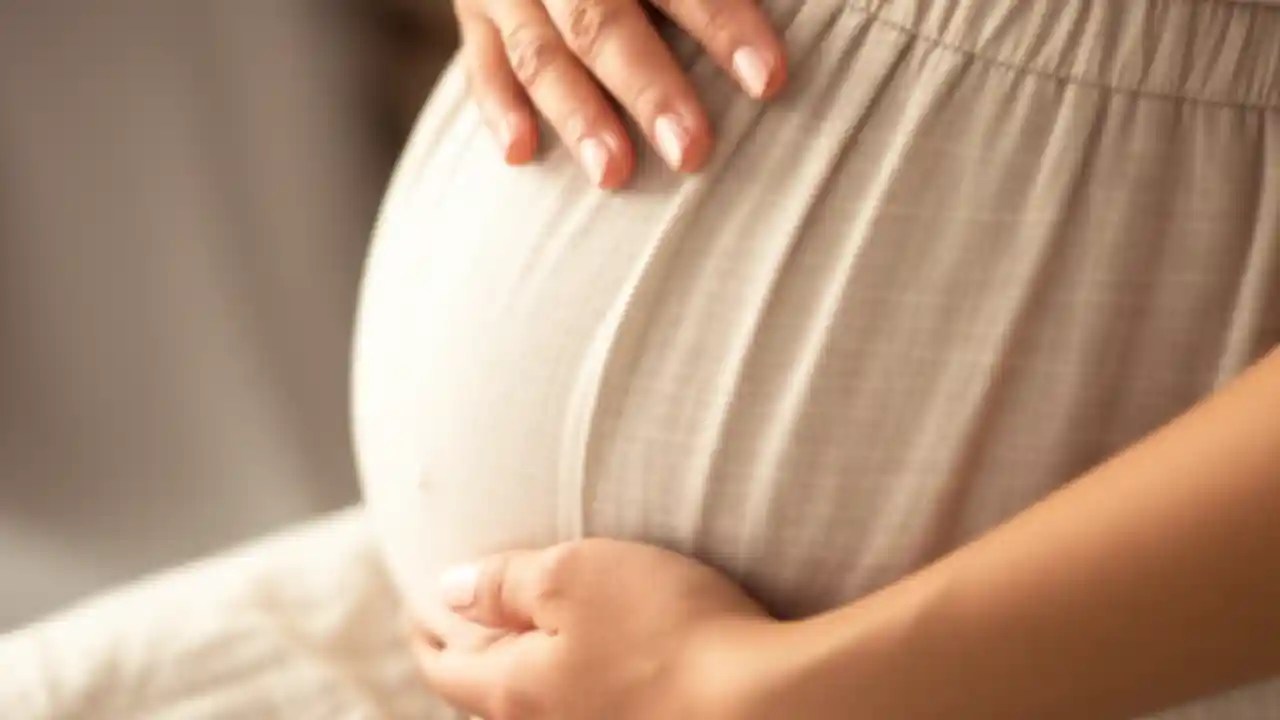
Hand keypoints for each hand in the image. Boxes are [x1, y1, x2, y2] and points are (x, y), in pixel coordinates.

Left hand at [410, 538, 781, 718]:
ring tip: (514, 638)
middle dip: (466, 651)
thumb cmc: (668, 631)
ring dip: (517, 667)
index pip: (445, 664)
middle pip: (485, 691)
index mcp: (514, 692)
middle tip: (456, 619)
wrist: (766, 705)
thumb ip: (505, 583)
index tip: (418, 605)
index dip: (427, 630)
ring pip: (535, 705)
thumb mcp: (575, 578)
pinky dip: (563, 681)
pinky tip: (584, 667)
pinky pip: (580, 709)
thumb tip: (450, 591)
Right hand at [454, 0, 785, 186]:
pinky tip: (521, 155)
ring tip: (615, 174)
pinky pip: (479, 63)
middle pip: (601, 19)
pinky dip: (497, 107)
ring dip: (577, 114)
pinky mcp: (471, 12)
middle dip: (647, 87)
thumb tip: (822, 6)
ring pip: (538, 51)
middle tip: (692, 151)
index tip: (769, 80)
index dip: (723, 23)